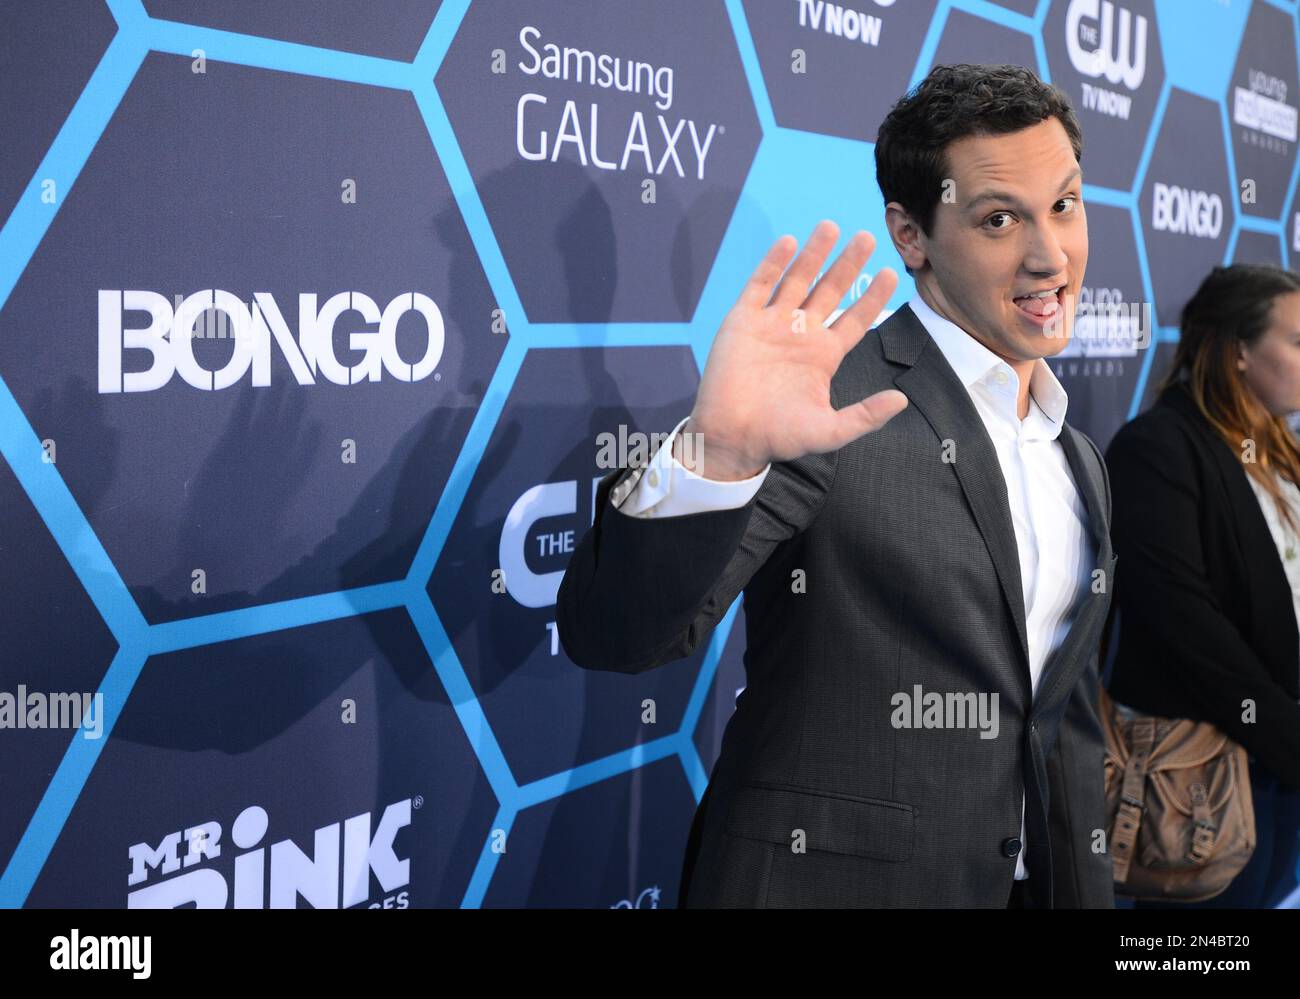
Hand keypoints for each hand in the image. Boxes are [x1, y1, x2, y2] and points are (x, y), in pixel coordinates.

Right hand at [677, 220, 907, 479]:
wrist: (730, 437)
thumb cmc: (778, 437)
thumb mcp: (829, 431)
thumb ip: (865, 416)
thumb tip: (902, 401)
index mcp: (823, 356)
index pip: (854, 319)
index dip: (872, 297)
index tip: (891, 274)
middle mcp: (800, 335)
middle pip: (830, 291)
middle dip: (848, 264)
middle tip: (866, 237)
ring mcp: (771, 325)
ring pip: (797, 280)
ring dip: (813, 254)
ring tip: (831, 227)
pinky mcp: (743, 321)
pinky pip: (759, 285)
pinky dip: (773, 264)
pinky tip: (788, 242)